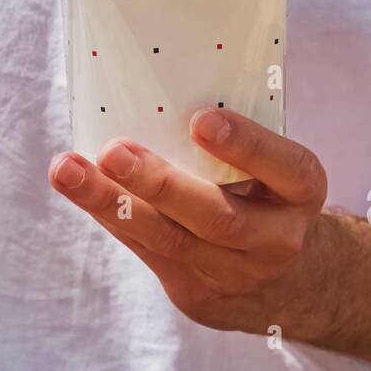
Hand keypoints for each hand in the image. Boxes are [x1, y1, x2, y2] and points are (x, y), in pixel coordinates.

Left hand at [48, 108, 337, 339]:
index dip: (246, 145)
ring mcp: (234, 274)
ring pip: (168, 242)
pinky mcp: (196, 295)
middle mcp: (276, 240)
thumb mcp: (281, 168)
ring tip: (68, 170)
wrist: (292, 283)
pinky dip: (112, 217)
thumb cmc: (272, 197)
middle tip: (114, 151)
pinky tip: (80, 189)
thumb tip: (164, 75)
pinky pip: (147, 253)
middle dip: (160, 185)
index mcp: (302, 192)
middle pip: (218, 219)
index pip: (285, 167)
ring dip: (112, 204)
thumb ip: (242, 138)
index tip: (202, 120)